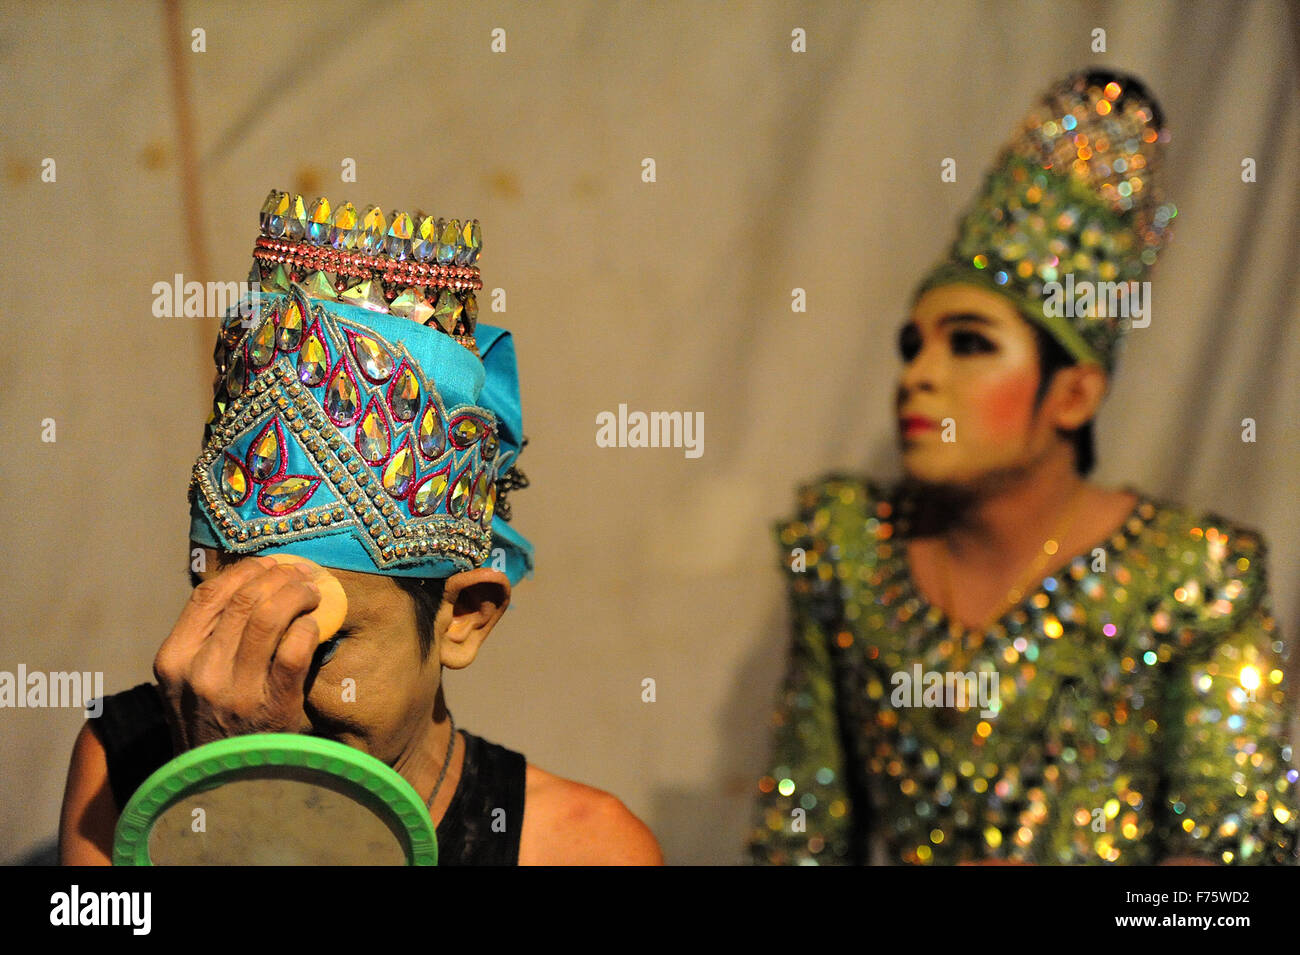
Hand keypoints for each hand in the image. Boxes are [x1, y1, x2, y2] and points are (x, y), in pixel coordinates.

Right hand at [153, 555, 322, 752]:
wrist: (223, 786)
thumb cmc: (213, 725)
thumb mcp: (188, 683)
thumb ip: (206, 640)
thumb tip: (249, 585)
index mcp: (173, 659)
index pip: (209, 593)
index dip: (247, 569)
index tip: (271, 563)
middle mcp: (198, 672)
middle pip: (244, 598)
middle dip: (279, 575)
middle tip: (302, 573)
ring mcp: (234, 691)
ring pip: (269, 615)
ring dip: (298, 593)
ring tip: (314, 591)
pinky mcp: (272, 706)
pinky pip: (295, 648)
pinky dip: (310, 627)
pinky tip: (317, 625)